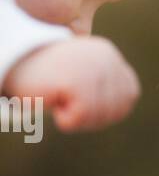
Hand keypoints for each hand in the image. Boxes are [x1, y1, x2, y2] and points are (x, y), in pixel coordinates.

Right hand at [3, 37, 140, 130]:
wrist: (12, 64)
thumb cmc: (45, 77)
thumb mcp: (83, 78)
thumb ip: (108, 89)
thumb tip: (127, 105)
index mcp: (110, 55)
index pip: (129, 96)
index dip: (107, 108)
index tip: (80, 98)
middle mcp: (106, 58)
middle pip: (114, 110)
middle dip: (91, 116)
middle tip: (66, 100)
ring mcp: (92, 69)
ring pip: (97, 117)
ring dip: (76, 118)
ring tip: (60, 98)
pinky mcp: (76, 82)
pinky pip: (79, 119)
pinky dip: (65, 120)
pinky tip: (54, 101)